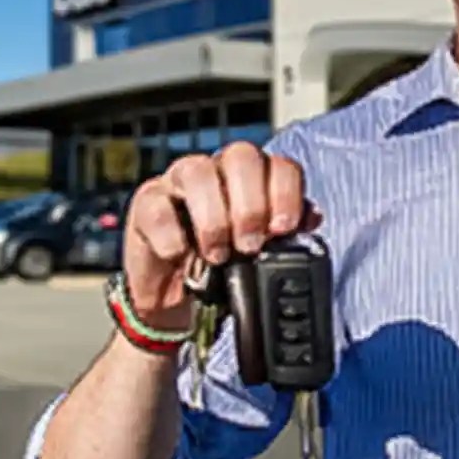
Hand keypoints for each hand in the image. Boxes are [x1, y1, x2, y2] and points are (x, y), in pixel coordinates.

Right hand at [122, 142, 319, 330]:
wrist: (177, 301)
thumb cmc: (223, 269)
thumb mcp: (261, 255)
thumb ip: (287, 233)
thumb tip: (312, 218)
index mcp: (255, 180)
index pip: (279, 165)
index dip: (286, 193)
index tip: (283, 229)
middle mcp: (219, 172)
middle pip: (242, 156)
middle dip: (251, 205)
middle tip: (250, 246)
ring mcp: (179, 183)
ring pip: (198, 171)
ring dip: (213, 217)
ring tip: (219, 255)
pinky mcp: (146, 204)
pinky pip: (157, 204)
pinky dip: (172, 233)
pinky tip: (181, 255)